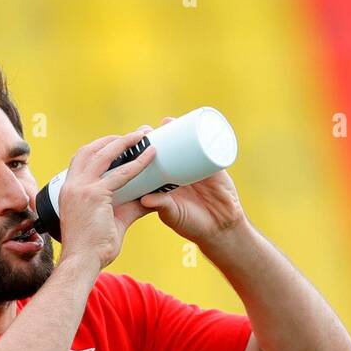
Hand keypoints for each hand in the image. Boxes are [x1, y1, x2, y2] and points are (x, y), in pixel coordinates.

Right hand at [57, 129, 157, 270]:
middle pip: (90, 150)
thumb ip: (129, 208)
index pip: (83, 159)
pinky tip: (150, 156)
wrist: (81, 263)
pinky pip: (120, 174)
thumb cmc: (93, 249)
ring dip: (125, 141)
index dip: (101, 148)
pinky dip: (137, 164)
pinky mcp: (94, 195)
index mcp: (70, 190)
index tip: (119, 143)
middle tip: (136, 134)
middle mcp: (72, 185)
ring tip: (143, 135)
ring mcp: (81, 188)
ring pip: (104, 154)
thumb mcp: (112, 222)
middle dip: (114, 139)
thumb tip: (149, 198)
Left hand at [137, 116, 245, 247]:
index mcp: (166, 181)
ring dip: (175, 128)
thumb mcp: (173, 214)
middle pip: (167, 146)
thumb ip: (161, 205)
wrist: (220, 229)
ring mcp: (197, 165)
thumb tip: (144, 198)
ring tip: (166, 122)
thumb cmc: (192, 224)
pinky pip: (209, 145)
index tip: (129, 143)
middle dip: (156, 135)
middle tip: (146, 130)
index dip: (141, 151)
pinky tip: (194, 122)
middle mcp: (179, 170)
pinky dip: (202, 133)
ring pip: (185, 142)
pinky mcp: (214, 164)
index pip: (151, 161)